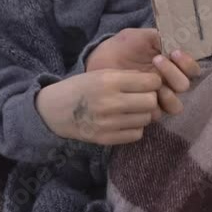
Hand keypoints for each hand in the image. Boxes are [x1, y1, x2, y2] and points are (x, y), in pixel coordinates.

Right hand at [36, 70, 161, 145]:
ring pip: (146, 119)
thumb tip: (156, 80)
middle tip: (142, 97)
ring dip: (143, 113)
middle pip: (151, 102)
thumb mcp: (102, 73)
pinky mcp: (106, 139)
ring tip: (132, 109)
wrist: (56, 110)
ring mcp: (108, 123)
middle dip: (151, 98)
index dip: (154, 82)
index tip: (149, 83)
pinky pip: (136, 134)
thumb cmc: (82, 87)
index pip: (150, 83)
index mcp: (109, 82)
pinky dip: (135, 127)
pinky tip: (126, 121)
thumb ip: (129, 76)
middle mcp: (109, 103)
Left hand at [85, 28, 200, 115]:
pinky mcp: (144, 110)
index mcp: (171, 65)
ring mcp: (157, 98)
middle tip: (156, 60)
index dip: (187, 63)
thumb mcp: (139, 37)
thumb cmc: (120, 48)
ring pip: (176, 105)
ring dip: (168, 93)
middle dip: (174, 73)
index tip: (174, 52)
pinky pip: (156, 115)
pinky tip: (139, 94)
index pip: (192, 69)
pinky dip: (152, 106)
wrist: (98, 63)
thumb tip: (177, 41)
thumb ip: (158, 37)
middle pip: (185, 86)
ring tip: (154, 82)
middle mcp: (168, 83)